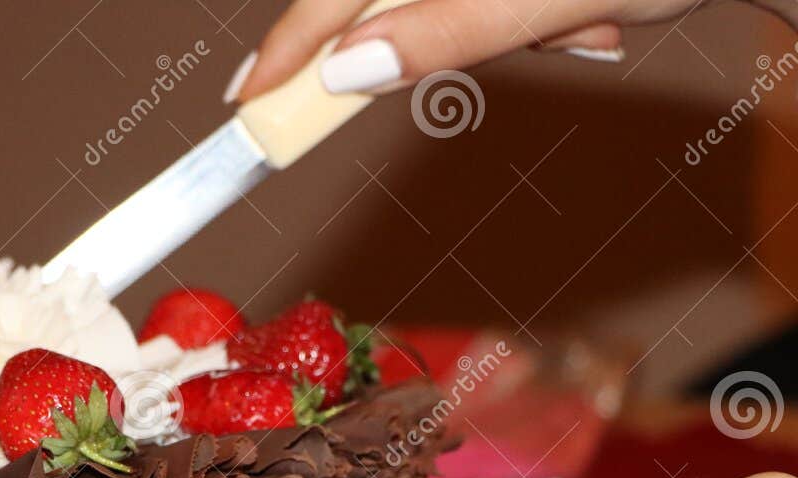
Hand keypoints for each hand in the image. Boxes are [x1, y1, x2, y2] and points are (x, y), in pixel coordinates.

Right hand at [232, 1, 797, 102]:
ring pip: (452, 4)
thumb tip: (347, 69)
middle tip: (533, 44)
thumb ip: (451, 26)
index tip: (249, 96)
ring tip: (593, 26)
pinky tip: (599, 16)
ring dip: (510, 30)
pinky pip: (498, 0)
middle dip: (444, 34)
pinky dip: (545, 17)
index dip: (291, 40)